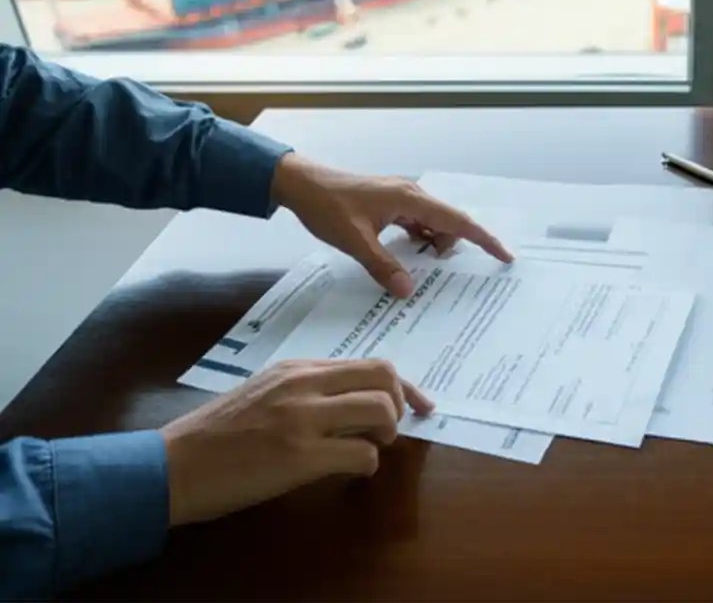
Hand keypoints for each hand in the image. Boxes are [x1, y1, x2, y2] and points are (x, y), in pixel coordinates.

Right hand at [160, 358, 431, 525]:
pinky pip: (362, 454)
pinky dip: (367, 464)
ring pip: (380, 409)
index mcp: (296, 369)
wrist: (171, 465)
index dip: (403, 386)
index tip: (420, 404)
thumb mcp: (263, 394)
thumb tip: (353, 404)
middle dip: (402, 404)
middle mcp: (303, 385)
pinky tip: (350, 471)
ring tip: (370, 448)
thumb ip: (306, 392)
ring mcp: (302, 418)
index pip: (369, 364)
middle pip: (383, 376)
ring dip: (387, 434)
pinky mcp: (299, 455)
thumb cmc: (214, 436)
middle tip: (389, 430)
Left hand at [271, 153, 513, 297]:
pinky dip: (421, 239)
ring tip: (421, 266)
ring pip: (433, 223)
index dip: (484, 239)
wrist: (301, 183)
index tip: (504, 256)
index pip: (458, 221)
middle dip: (454, 246)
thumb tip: (407, 291)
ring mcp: (402, 198)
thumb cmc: (327, 206)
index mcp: (410, 199)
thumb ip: (383, 266)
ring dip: (434, 244)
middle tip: (444, 272)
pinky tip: (408, 255)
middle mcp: (412, 195)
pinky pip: (418, 223)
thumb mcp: (355, 241)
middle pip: (450, 222)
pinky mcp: (391, 203)